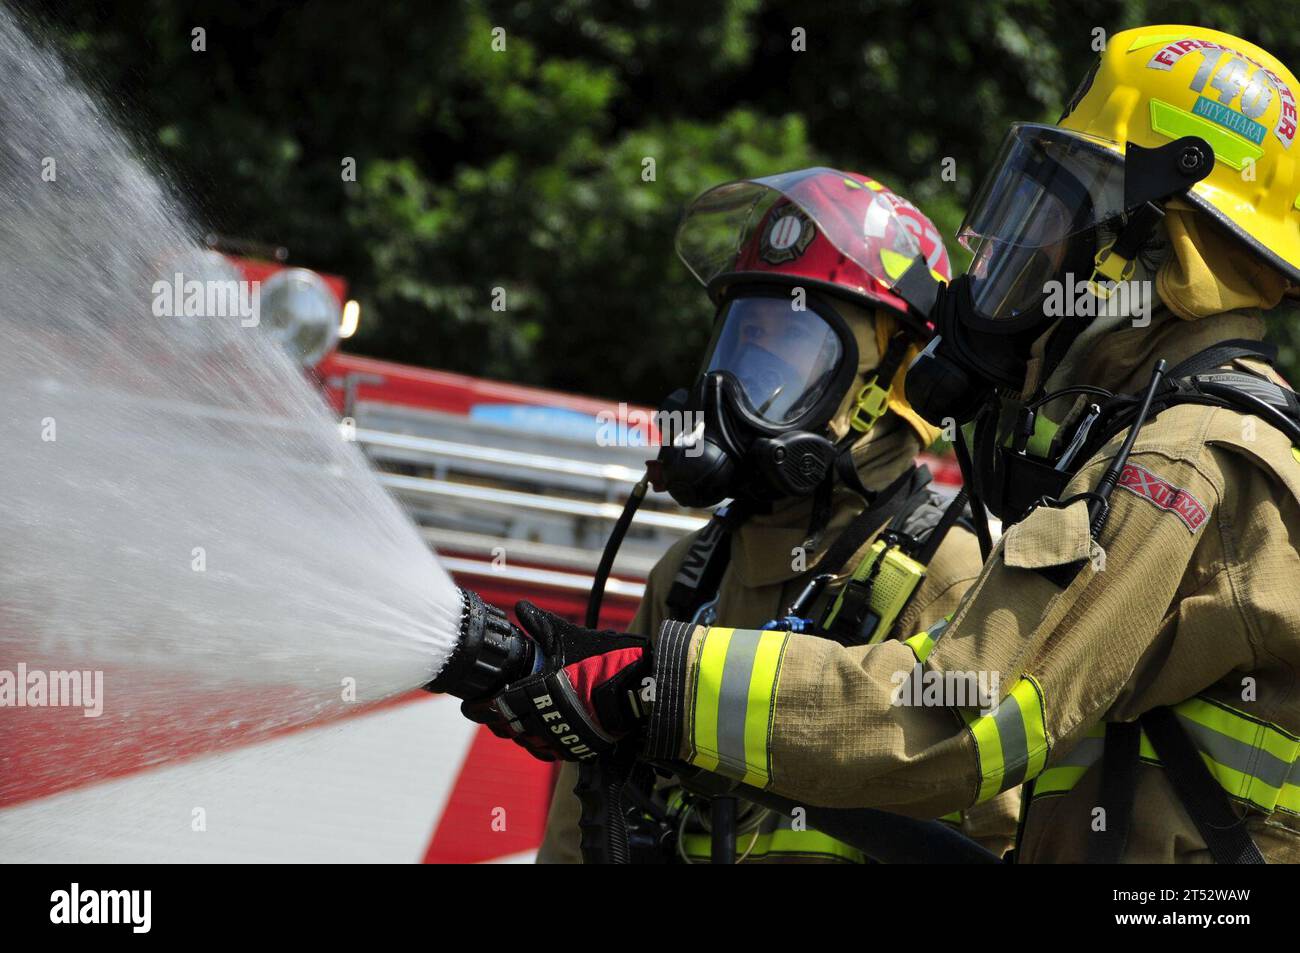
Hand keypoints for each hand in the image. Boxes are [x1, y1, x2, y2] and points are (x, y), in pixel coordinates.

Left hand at [461, 602, 650, 762]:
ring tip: (512, 723)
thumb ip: (542, 624)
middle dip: (497, 721)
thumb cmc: (607, 660)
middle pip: (510, 729)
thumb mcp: (570, 637)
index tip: (471, 706)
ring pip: (528, 743)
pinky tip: (538, 734)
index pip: (499, 707)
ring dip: (517, 733)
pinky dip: (540, 744)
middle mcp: (549, 720)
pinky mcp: (580, 748)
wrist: (643, 686)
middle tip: (488, 713)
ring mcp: (565, 738)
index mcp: (541, 693)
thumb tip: (522, 608)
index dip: (481, 708)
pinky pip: (550, 752)